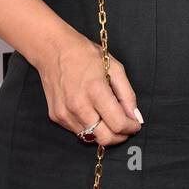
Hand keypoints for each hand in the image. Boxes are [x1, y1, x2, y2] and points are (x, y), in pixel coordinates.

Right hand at [35, 28, 143, 145]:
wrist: (53, 50)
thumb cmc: (85, 55)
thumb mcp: (115, 67)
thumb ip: (127, 95)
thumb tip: (136, 117)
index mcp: (95, 90)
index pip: (118, 124)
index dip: (131, 128)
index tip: (135, 124)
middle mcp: (78, 105)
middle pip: (105, 138)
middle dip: (120, 136)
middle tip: (126, 127)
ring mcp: (65, 113)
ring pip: (91, 138)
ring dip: (105, 132)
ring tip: (109, 118)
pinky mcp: (56, 117)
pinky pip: (78, 131)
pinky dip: (90, 127)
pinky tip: (92, 112)